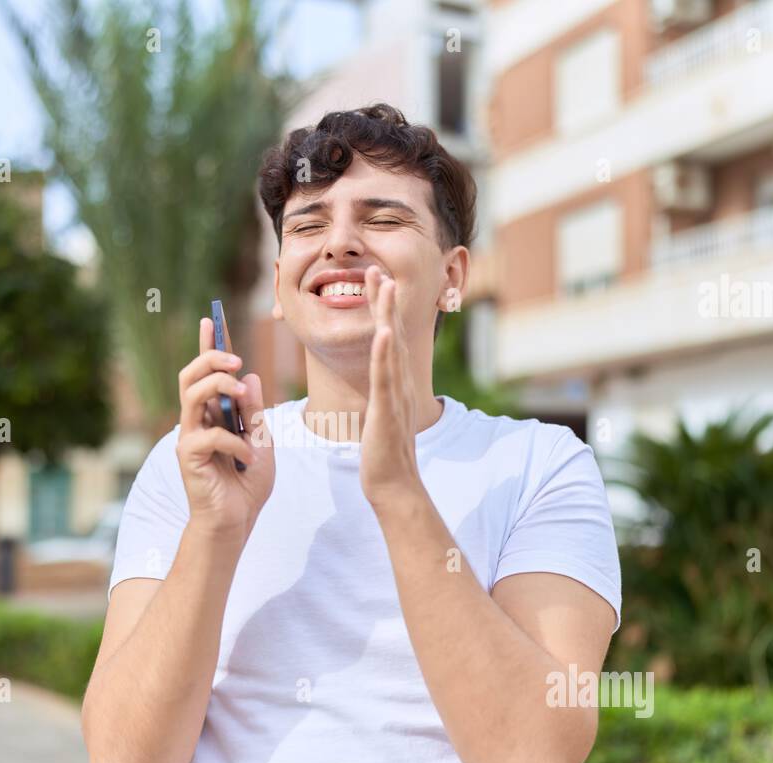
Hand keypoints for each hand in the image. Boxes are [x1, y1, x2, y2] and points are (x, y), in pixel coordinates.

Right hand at [175, 315, 274, 539]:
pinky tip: (247, 460)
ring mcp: (189, 437)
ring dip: (219, 386)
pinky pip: (210, 435)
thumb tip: (249, 376)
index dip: (207, 344)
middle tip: (237, 360)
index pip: (206, 373)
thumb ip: (254, 411)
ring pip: (192, 394)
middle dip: (212, 357)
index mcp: (213, 414)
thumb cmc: (247, 484)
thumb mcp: (262, 440)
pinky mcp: (188, 456)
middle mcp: (196, 421)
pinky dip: (236, 442)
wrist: (237, 521)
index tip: (210, 318)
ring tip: (241, 394)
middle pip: (190, 374)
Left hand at [360, 265, 423, 509]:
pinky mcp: (387, 410)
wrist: (394, 484)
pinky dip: (383, 354)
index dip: (381, 307)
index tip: (373, 278)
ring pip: (390, 347)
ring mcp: (395, 394)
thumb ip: (382, 390)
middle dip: (384, 299)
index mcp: (394, 381)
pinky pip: (385, 378)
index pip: (386, 336)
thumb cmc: (384, 452)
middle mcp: (399, 382)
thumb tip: (378, 375)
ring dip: (386, 314)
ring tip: (383, 286)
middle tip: (375, 268)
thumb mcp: (381, 412)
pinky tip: (380, 332)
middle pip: (390, 332)